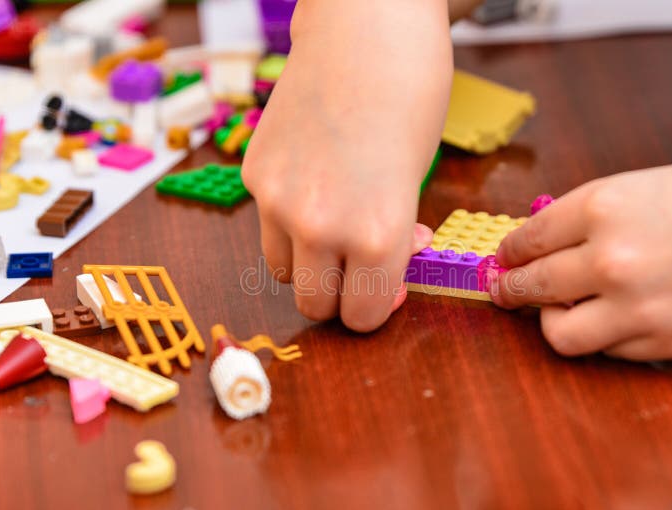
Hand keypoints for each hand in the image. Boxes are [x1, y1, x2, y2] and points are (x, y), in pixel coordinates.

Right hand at [242, 0, 451, 330]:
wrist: (366, 28)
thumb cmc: (410, 95)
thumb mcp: (418, 181)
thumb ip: (395, 238)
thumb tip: (385, 273)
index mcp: (377, 233)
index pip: (364, 317)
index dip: (377, 308)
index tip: (385, 288)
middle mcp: (321, 225)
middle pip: (316, 306)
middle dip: (341, 294)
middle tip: (359, 266)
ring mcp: (277, 199)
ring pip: (285, 272)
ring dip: (310, 263)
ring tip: (335, 224)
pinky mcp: (253, 172)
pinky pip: (267, 227)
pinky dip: (288, 223)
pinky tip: (314, 183)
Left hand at [491, 143, 671, 359]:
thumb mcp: (645, 187)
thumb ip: (589, 220)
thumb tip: (542, 246)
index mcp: (602, 207)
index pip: (526, 239)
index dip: (509, 253)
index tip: (505, 259)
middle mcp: (611, 260)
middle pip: (530, 287)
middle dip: (510, 289)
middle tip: (506, 290)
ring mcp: (639, 308)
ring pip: (559, 335)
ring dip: (551, 322)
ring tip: (560, 310)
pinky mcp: (669, 343)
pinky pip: (610, 351)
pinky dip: (603, 336)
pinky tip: (613, 318)